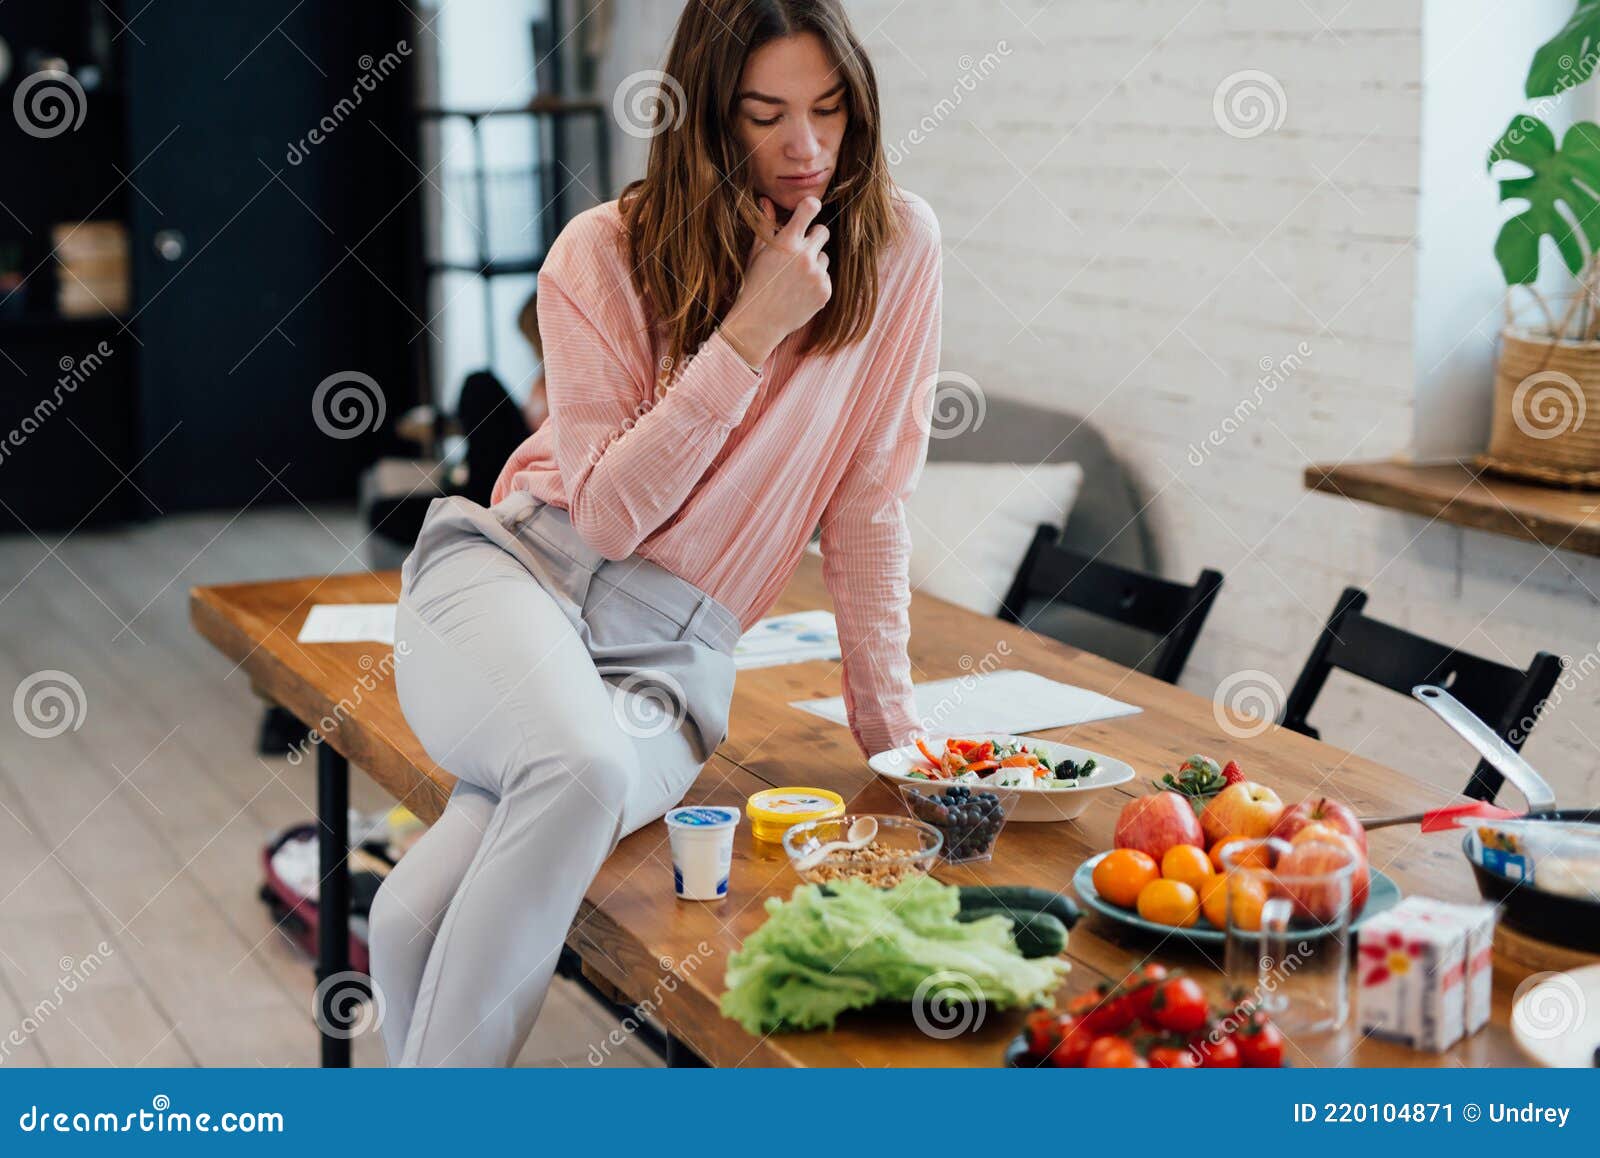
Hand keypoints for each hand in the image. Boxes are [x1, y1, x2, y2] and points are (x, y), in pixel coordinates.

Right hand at [721, 195, 831, 366]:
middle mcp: (804, 256)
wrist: (759, 323)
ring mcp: (817, 275)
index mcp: (786, 242)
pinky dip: (816, 283)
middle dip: (813, 237)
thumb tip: (766, 200)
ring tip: (795, 278)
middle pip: (823, 231)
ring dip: (814, 263)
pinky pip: (825, 278)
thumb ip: (766, 225)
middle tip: (800, 251)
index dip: (811, 206)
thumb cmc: (755, 285)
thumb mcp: (757, 253)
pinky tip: (799, 292)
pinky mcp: (825, 291)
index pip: (809, 208)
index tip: (810, 209)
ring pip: (825, 257)